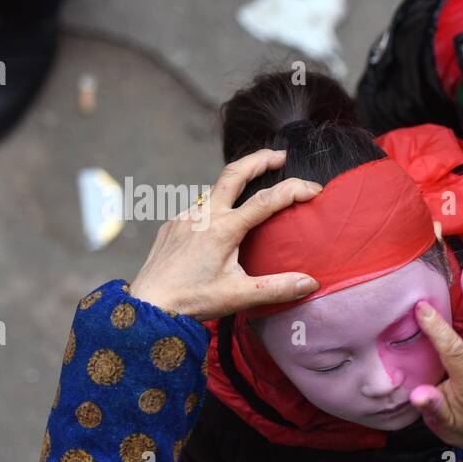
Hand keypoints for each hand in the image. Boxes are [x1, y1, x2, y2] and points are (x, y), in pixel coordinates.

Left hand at [127, 149, 321, 319]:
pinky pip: (198, 208)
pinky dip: (216, 205)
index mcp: (223, 230)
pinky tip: (222, 219)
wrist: (148, 306)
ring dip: (237, 181)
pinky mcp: (172, 226)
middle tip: (281, 155)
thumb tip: (311, 283)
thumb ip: (278, 288)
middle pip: (234, 173)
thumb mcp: (240, 296)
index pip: (266, 200)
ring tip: (255, 183)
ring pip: (215, 190)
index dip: (293, 189)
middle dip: (260, 159)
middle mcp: (204, 216)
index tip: (314, 189)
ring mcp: (185, 218)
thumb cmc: (193, 301)